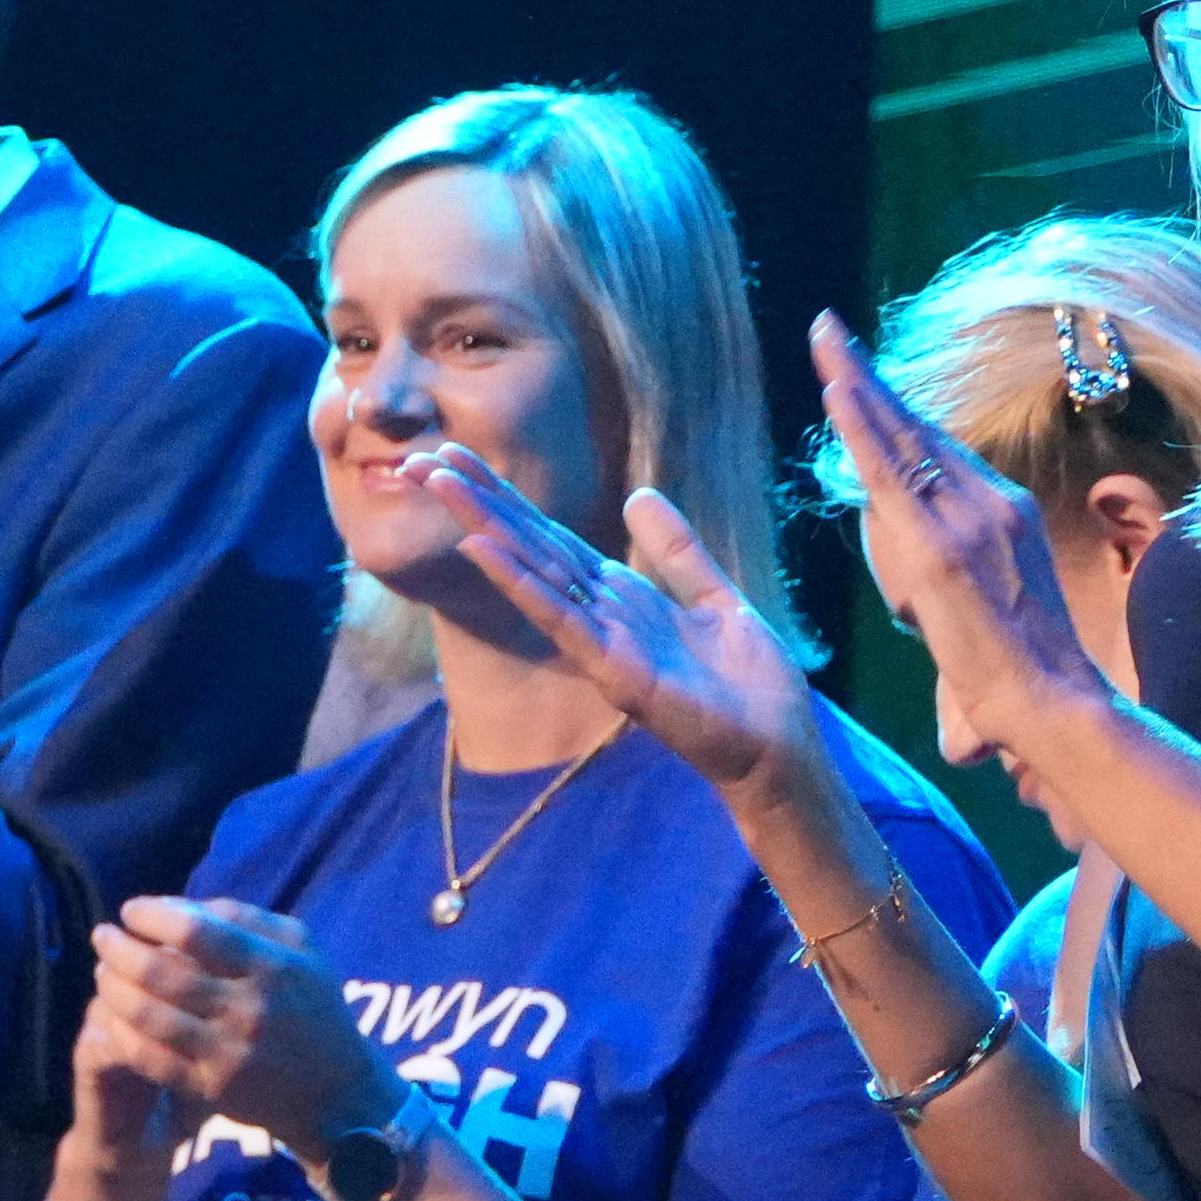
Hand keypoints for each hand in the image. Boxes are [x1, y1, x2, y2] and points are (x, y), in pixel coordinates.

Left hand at [89, 898, 386, 1165]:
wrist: (337, 1093)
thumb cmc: (315, 1009)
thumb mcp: (302, 950)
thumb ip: (247, 920)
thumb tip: (180, 905)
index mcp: (273, 966)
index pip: (196, 931)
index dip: (152, 915)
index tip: (130, 910)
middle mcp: (249, 1008)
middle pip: (162, 973)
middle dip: (120, 950)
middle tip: (101, 937)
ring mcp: (228, 1052)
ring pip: (149, 1016)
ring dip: (114, 989)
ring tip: (102, 972)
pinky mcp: (212, 1087)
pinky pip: (151, 1058)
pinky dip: (123, 1033)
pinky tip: (112, 1017)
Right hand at [412, 450, 821, 803]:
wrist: (778, 742)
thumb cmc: (749, 683)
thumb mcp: (714, 597)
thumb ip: (676, 550)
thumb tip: (640, 496)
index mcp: (620, 597)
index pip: (552, 538)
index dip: (509, 499)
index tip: (461, 458)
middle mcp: (600, 616)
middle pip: (530, 547)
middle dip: (479, 504)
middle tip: (422, 460)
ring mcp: (601, 643)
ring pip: (533, 574)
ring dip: (486, 529)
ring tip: (442, 486)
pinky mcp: (614, 671)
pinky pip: (560, 619)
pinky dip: (521, 583)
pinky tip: (485, 549)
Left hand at [808, 314, 1109, 758]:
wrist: (1053, 703)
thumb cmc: (1022, 686)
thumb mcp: (978, 627)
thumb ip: (948, 617)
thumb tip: (930, 655)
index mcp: (1007, 512)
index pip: (939, 455)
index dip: (896, 415)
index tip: (862, 380)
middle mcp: (993, 501)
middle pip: (918, 431)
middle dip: (870, 380)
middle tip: (830, 334)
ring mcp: (966, 520)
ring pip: (900, 443)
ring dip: (857, 385)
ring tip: (825, 342)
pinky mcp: (938, 547)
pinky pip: (890, 474)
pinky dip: (861, 426)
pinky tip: (835, 387)